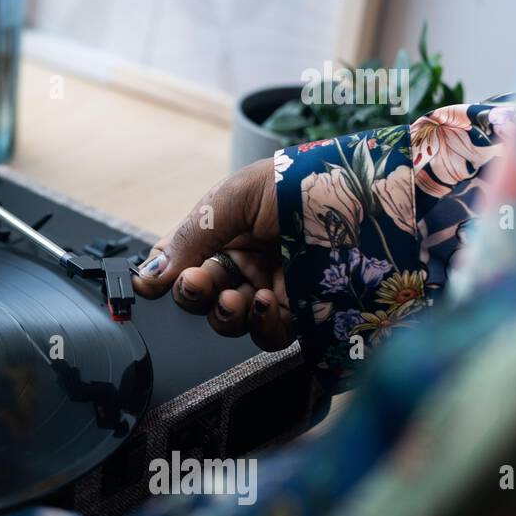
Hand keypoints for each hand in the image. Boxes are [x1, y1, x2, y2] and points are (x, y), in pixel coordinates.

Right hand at [130, 157, 293, 350]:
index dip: (167, 276)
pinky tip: (265, 304)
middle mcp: (245, 263)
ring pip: (230, 322)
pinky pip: (268, 334)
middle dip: (195, 295)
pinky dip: (259, 326)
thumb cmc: (304, 181)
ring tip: (235, 300)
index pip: (181, 263)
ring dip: (224, 315)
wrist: (368, 197)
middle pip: (201, 297)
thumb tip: (148, 272)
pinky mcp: (301, 314)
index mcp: (224, 232)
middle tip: (200, 284)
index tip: (156, 282)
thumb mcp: (236, 198)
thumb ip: (190, 236)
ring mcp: (272, 290)